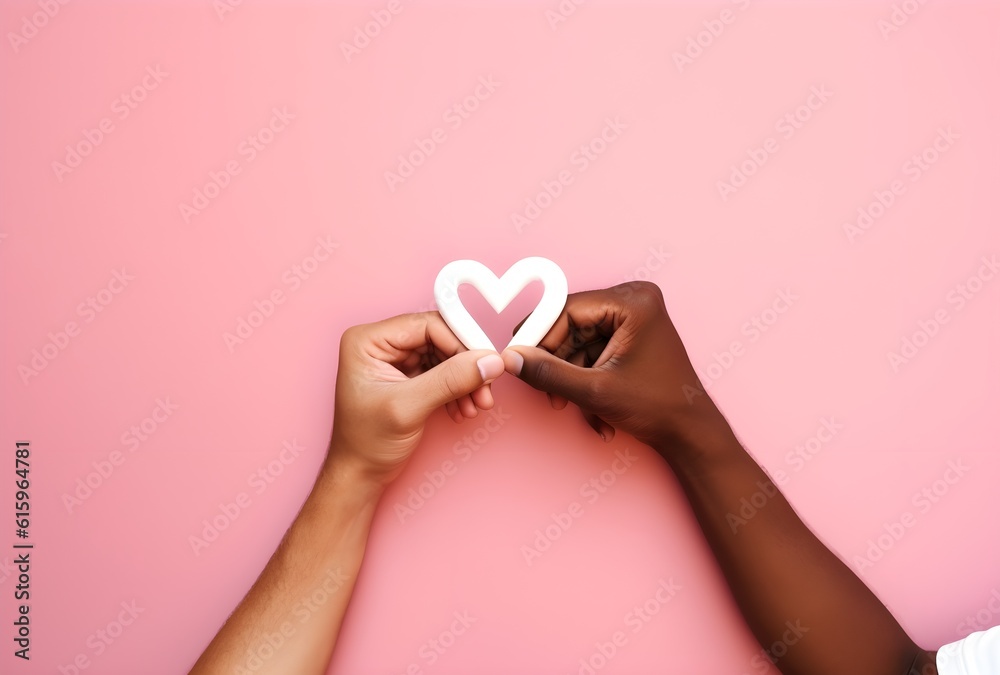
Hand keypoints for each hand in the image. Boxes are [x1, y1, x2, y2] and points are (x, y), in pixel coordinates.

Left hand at [329, 312, 505, 484]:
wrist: (359, 475)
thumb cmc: (365, 442)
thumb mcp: (409, 407)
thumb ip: (450, 381)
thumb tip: (488, 362)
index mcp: (368, 341)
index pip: (426, 325)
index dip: (460, 341)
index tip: (485, 360)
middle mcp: (381, 345)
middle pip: (439, 339)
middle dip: (466, 365)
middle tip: (485, 387)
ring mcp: (395, 361)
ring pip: (445, 357)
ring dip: (465, 380)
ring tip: (477, 404)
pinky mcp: (408, 377)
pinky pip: (443, 373)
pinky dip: (458, 390)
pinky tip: (463, 408)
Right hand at [500, 281, 728, 451]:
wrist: (690, 433)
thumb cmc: (658, 407)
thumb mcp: (594, 391)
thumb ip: (548, 373)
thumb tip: (511, 359)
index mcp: (632, 302)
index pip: (567, 308)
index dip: (538, 335)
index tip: (517, 356)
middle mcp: (634, 301)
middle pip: (571, 325)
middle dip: (556, 361)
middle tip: (544, 388)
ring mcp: (633, 318)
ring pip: (578, 342)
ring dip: (569, 376)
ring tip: (569, 405)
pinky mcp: (629, 336)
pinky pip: (592, 351)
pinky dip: (585, 378)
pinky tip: (592, 408)